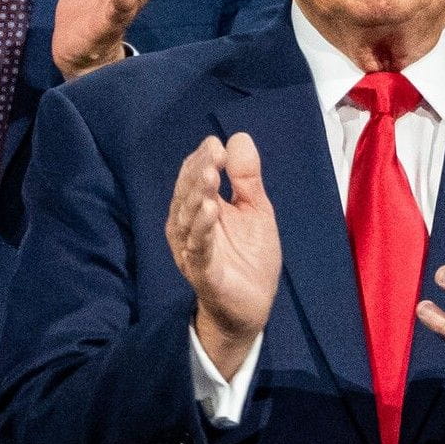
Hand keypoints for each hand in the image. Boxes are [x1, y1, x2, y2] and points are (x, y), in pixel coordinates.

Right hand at [166, 133, 281, 380]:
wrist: (252, 306)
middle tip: (213, 154)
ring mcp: (193, 249)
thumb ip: (247, 177)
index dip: (204, 159)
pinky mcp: (203, 272)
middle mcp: (189, 225)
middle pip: (188, 193)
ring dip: (198, 196)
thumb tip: (239, 137)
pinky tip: (210, 211)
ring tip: (210, 177)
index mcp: (201, 207)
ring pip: (188, 218)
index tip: (217, 144)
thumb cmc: (249, 256)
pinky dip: (202, 230)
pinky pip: (198, 249)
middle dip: (200, 172)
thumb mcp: (255, 209)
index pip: (195, 176)